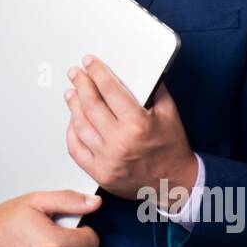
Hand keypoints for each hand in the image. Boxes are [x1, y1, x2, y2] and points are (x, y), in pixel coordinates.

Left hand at [63, 54, 196, 203]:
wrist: (175, 183)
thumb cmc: (171, 148)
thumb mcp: (169, 113)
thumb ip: (153, 89)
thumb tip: (134, 70)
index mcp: (138, 124)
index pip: (110, 89)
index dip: (97, 72)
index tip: (90, 63)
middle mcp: (120, 142)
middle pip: (91, 105)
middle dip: (81, 84)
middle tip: (75, 74)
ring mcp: (108, 160)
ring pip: (80, 126)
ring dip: (73, 106)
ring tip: (71, 94)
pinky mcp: (100, 174)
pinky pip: (76, 149)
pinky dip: (71, 132)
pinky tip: (72, 121)